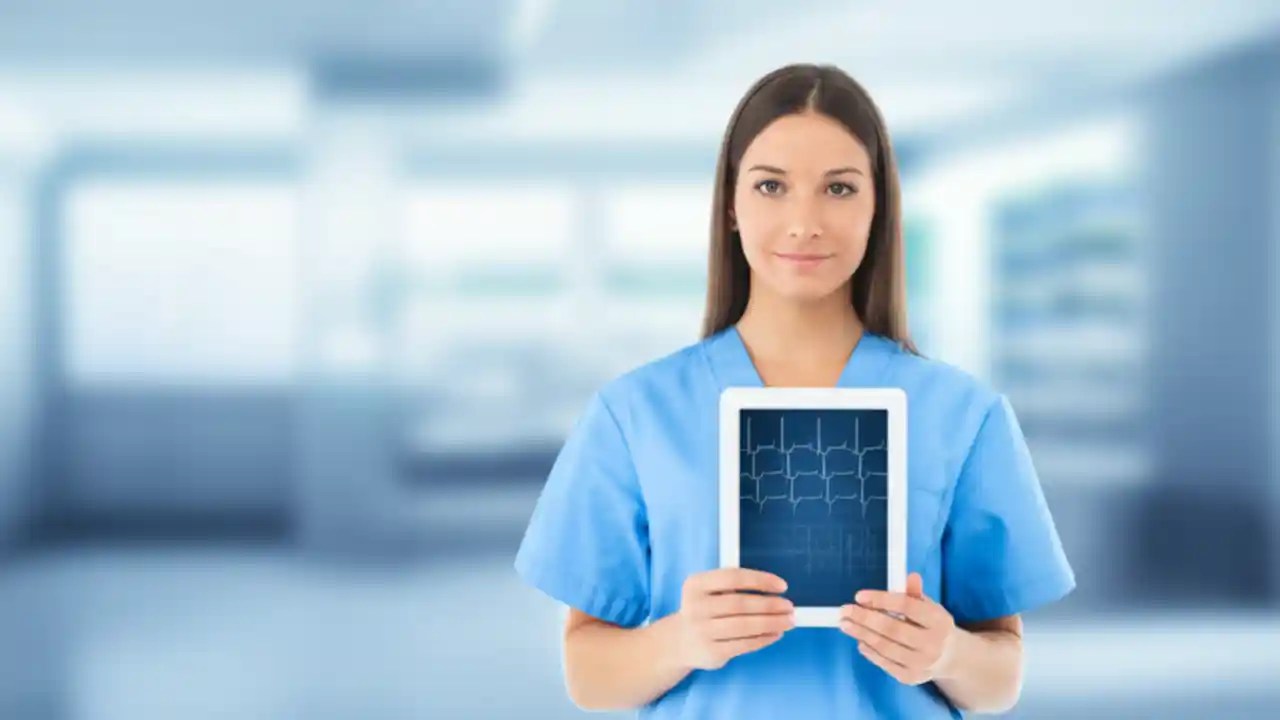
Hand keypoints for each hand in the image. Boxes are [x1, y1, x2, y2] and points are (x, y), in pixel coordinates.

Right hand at [673, 568, 795, 670]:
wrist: (680, 641)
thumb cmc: (704, 610)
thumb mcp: (708, 590)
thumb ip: (734, 586)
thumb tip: (775, 591)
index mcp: (696, 584)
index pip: (733, 577)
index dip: (761, 580)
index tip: (782, 586)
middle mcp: (696, 607)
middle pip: (741, 603)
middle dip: (770, 605)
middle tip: (789, 607)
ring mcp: (702, 631)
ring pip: (744, 626)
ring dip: (772, 623)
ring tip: (788, 621)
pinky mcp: (711, 652)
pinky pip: (744, 644)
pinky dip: (764, 639)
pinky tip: (775, 633)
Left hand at [839, 572, 958, 684]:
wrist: (950, 657)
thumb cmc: (933, 626)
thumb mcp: (929, 606)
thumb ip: (916, 593)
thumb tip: (911, 576)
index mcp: (939, 621)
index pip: (907, 606)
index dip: (882, 600)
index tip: (859, 596)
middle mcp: (932, 644)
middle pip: (893, 629)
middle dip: (865, 618)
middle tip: (845, 610)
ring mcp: (922, 663)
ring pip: (886, 647)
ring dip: (862, 634)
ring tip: (846, 624)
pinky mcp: (911, 677)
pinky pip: (885, 663)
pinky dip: (870, 651)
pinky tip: (859, 640)